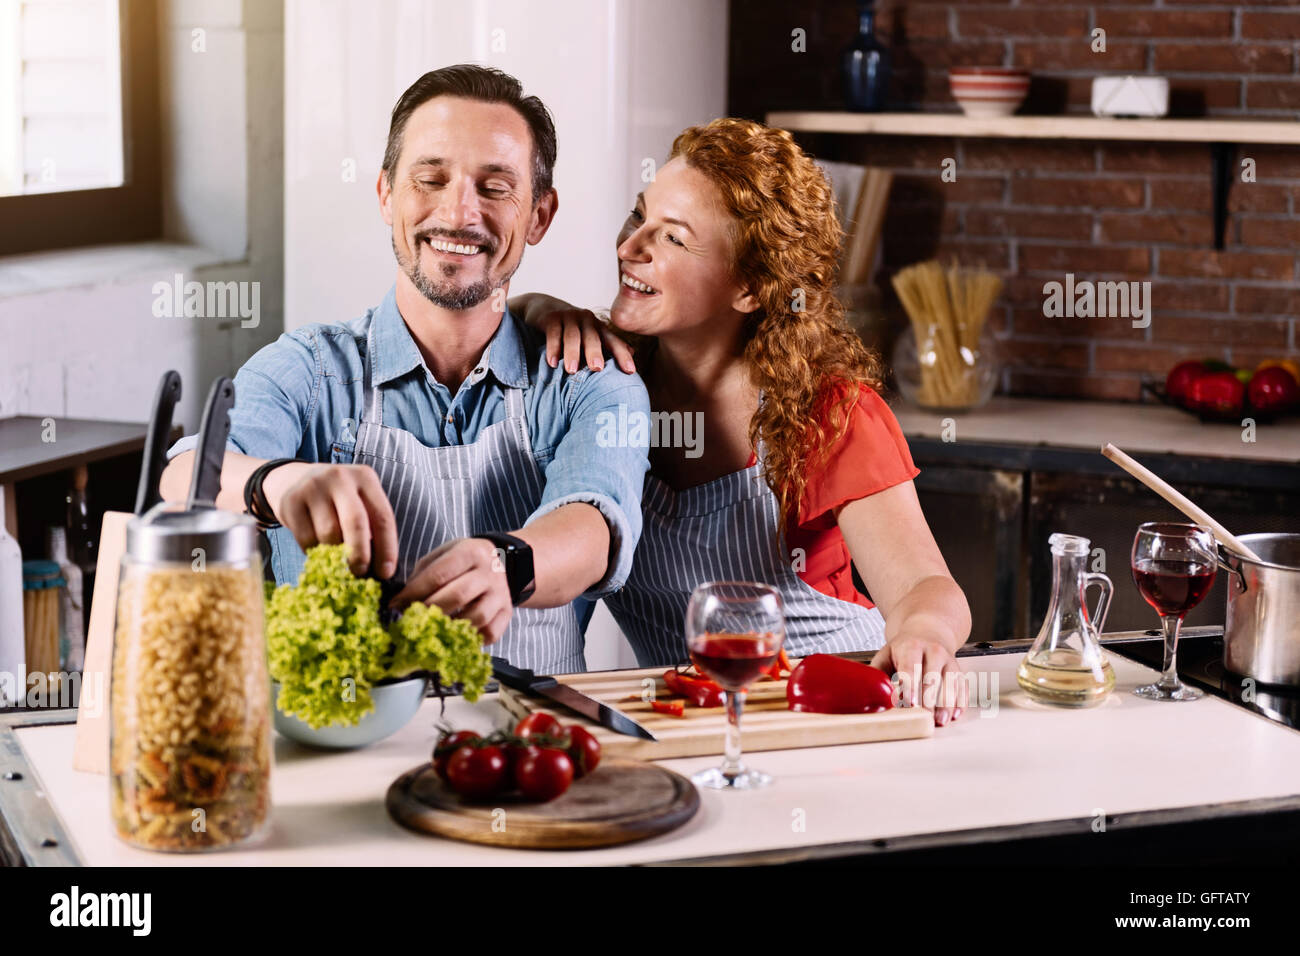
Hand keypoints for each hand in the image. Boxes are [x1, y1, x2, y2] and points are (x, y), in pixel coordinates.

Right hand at [268, 462, 398, 577]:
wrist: (294, 479)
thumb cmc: (337, 499)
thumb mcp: (359, 500)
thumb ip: (371, 526)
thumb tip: (379, 569)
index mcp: (365, 478)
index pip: (382, 516)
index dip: (387, 548)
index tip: (385, 573)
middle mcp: (340, 478)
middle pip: (355, 522)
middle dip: (360, 554)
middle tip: (360, 573)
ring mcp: (313, 487)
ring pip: (329, 533)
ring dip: (336, 556)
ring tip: (339, 562)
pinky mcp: (291, 502)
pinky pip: (306, 539)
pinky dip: (315, 553)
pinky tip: (319, 553)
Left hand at [389, 537, 513, 643]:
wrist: (501, 561)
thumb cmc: (464, 560)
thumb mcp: (444, 554)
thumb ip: (423, 574)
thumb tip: (403, 601)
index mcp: (470, 553)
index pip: (439, 574)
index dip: (414, 592)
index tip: (396, 604)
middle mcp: (488, 573)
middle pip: (458, 596)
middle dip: (430, 610)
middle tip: (414, 618)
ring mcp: (500, 594)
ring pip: (476, 617)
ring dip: (451, 627)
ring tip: (435, 628)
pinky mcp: (506, 613)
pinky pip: (490, 633)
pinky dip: (471, 639)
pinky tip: (457, 635)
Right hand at [540, 307, 635, 373]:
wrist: (545, 307)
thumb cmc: (573, 327)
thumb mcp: (590, 334)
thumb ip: (608, 343)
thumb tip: (632, 352)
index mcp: (599, 327)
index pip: (613, 341)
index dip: (622, 355)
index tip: (630, 371)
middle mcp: (587, 320)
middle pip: (593, 337)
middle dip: (595, 352)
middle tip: (597, 368)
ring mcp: (569, 317)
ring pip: (572, 336)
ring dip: (572, 353)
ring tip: (571, 371)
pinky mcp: (552, 318)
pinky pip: (553, 334)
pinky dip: (553, 348)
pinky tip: (552, 363)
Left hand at [871, 634, 966, 726]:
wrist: (928, 631)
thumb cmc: (904, 648)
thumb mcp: (887, 653)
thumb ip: (878, 672)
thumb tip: (868, 692)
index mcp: (912, 646)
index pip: (911, 667)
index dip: (910, 685)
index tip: (909, 702)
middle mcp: (934, 651)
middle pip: (932, 677)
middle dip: (929, 699)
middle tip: (924, 718)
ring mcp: (949, 660)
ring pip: (951, 683)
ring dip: (947, 704)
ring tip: (941, 721)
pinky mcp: (959, 670)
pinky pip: (962, 687)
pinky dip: (960, 702)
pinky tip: (955, 715)